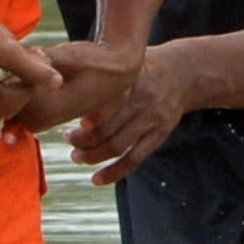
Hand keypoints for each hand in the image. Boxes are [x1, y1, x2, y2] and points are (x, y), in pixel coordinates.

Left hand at [39, 41, 190, 184]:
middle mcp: (139, 102)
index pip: (95, 103)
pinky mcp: (158, 135)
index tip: (60, 117)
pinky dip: (113, 172)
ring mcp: (150, 120)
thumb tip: (59, 88)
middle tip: (66, 138)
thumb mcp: (122, 64)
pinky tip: (96, 179)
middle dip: (79, 140)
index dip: (75, 115)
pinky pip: (134, 159)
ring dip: (91, 156)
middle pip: (103, 128)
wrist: (184, 74)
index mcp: (126, 82)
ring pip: (116, 146)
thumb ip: (98, 77)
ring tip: (76, 156)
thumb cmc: (142, 68)